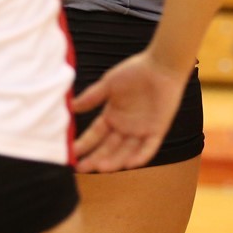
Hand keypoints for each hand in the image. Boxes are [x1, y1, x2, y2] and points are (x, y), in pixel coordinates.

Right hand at [72, 52, 187, 172]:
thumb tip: (71, 106)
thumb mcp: (108, 84)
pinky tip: (129, 164)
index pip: (95, 135)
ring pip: (126, 151)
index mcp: (112, 116)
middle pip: (108, 148)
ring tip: (101, 168)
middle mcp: (125, 127)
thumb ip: (91, 97)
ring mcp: (141, 130)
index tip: (71, 153)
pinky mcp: (157, 130)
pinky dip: (140, 156)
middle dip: (95, 158)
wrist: (162, 65)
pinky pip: (149, 147)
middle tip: (81, 168)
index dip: (84, 144)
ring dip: (114, 161)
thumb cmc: (135, 71)